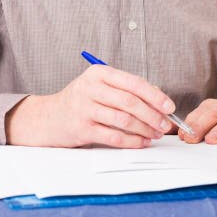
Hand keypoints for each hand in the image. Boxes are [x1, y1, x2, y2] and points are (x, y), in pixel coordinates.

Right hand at [5, 64, 175, 147]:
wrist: (47, 118)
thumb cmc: (80, 101)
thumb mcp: (100, 87)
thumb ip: (125, 89)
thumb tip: (158, 99)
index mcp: (99, 73)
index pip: (133, 82)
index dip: (155, 95)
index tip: (169, 106)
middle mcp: (90, 88)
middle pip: (130, 102)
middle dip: (152, 115)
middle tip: (165, 124)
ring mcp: (84, 109)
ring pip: (124, 120)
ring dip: (144, 129)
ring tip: (155, 134)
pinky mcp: (81, 129)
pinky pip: (113, 136)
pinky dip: (131, 141)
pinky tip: (141, 142)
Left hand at [178, 99, 216, 143]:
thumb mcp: (208, 126)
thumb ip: (192, 129)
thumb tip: (175, 133)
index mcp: (212, 106)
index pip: (198, 113)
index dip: (190, 125)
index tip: (183, 136)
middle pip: (212, 114)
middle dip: (200, 126)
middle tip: (192, 137)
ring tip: (210, 140)